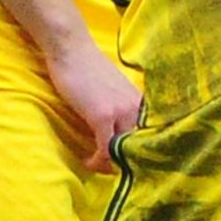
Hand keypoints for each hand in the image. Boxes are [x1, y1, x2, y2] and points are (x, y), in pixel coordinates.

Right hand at [44, 41, 141, 172]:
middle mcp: (136, 107)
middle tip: (108, 171)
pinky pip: (105, 149)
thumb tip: (119, 138)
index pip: (148, 138)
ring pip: (123, 151)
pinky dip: (97, 161)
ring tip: (95, 166)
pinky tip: (87, 161)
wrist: (72, 50)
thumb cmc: (87, 70)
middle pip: (138, 147)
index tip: (125, 166)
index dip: (137, 156)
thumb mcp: (111, 92)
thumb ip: (119, 111)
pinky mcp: (103, 115)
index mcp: (140, 102)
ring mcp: (121, 111)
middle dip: (124, 164)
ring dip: (109, 165)